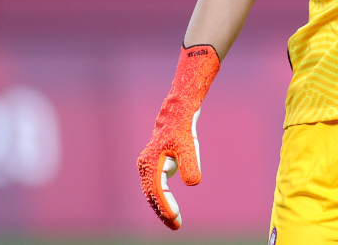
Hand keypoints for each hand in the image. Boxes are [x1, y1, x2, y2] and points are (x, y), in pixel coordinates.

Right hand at [137, 45, 219, 229]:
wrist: (178, 113)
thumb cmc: (183, 129)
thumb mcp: (190, 145)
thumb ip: (190, 164)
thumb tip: (192, 184)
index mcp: (150, 162)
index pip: (156, 190)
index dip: (165, 206)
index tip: (175, 218)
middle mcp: (145, 166)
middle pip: (151, 195)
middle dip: (163, 210)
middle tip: (176, 225)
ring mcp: (147, 166)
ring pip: (151, 192)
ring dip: (161, 207)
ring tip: (174, 221)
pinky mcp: (153, 166)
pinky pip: (155, 187)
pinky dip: (161, 199)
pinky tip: (171, 209)